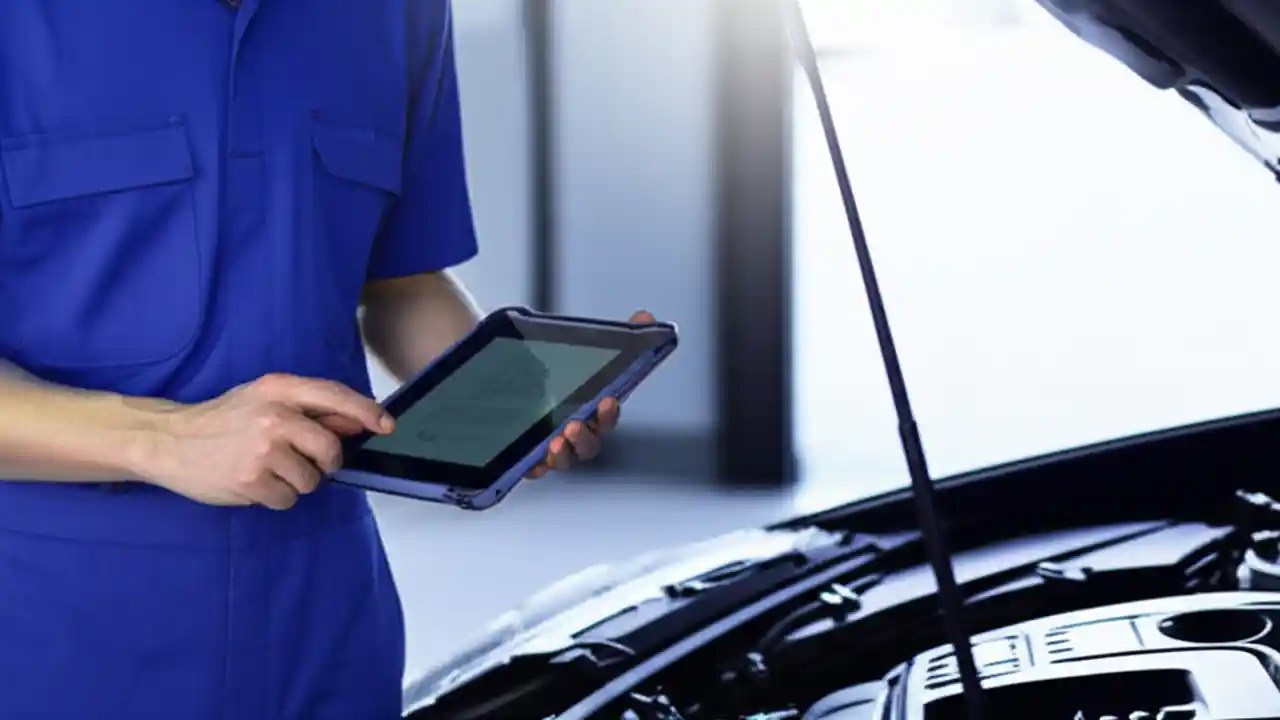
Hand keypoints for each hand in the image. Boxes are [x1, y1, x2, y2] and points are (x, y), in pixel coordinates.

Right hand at [142, 373, 392, 509]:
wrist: (169, 441)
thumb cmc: (224, 421)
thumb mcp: (265, 400)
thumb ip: (311, 409)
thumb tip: (356, 424)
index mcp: (279, 389)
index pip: (335, 396)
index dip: (366, 412)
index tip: (386, 425)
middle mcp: (273, 416)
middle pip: (329, 449)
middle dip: (324, 462)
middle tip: (299, 460)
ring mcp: (261, 450)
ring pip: (311, 480)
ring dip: (296, 482)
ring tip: (267, 469)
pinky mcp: (250, 481)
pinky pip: (288, 499)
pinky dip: (277, 497)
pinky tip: (255, 482)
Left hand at [525, 310, 654, 478]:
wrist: (509, 374)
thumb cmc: (550, 367)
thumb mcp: (574, 347)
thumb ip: (612, 336)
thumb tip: (647, 316)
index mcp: (591, 408)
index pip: (607, 415)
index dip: (610, 411)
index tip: (608, 399)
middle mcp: (576, 431)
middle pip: (589, 443)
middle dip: (585, 436)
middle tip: (575, 424)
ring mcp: (553, 446)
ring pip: (565, 459)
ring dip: (564, 453)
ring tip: (556, 440)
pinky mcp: (528, 457)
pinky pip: (534, 469)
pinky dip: (535, 466)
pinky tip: (531, 459)